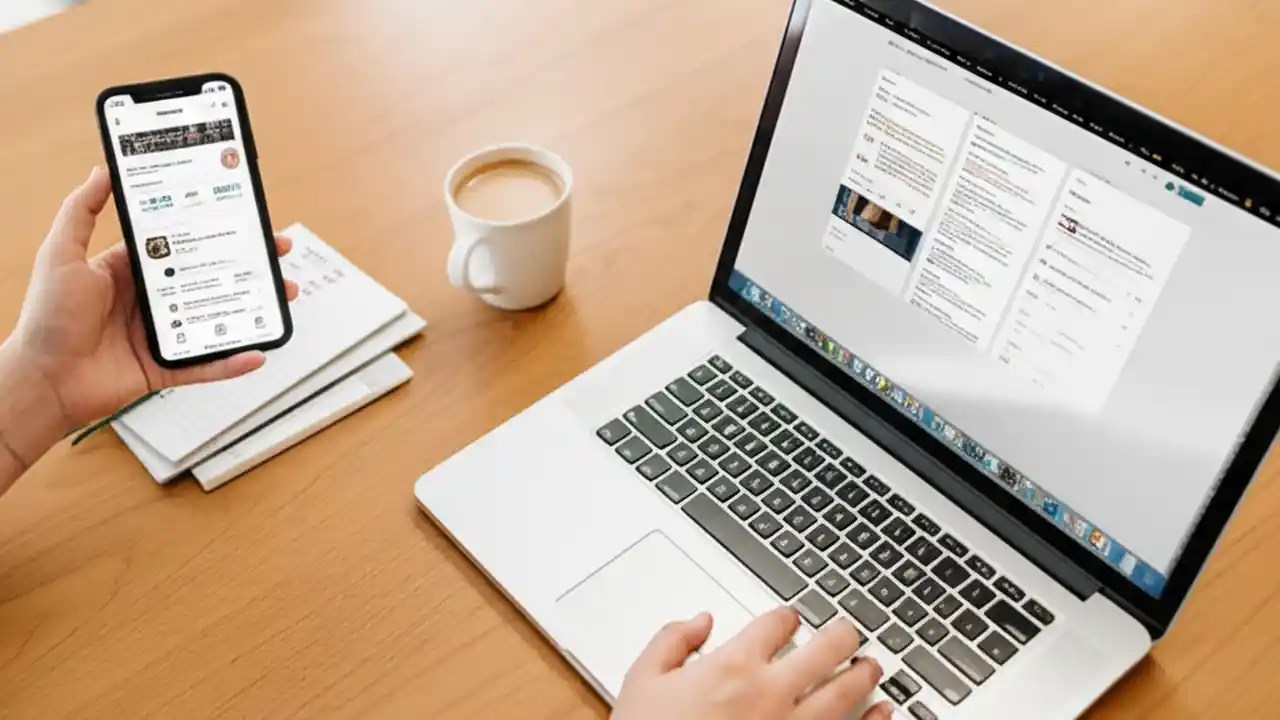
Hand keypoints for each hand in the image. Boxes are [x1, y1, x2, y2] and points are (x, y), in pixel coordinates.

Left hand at [9, 166, 298, 432]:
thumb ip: (81, 211)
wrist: (40, 379)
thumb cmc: (45, 318)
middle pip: (209, 277)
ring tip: (281, 293)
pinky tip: (257, 352)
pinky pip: (205, 365)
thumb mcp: (60, 253)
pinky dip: (232, 362)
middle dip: (247, 263)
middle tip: (276, 251)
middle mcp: (150, 300)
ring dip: (252, 306)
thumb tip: (102, 170)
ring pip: (216, 317)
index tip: (241, 217)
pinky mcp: (163, 367)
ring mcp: (160, 334)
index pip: (183, 243)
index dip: (214, 230)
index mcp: (131, 270)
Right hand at [612, 607, 891, 719]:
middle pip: (826, 649)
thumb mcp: (642, 681)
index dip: (786, 617)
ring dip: (863, 673)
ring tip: (871, 666)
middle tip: (847, 633)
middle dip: (841, 636)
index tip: (789, 619)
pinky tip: (883, 713)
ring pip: (846, 691)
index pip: (775, 624)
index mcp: (732, 666)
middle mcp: (771, 693)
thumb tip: (699, 622)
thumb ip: (671, 641)